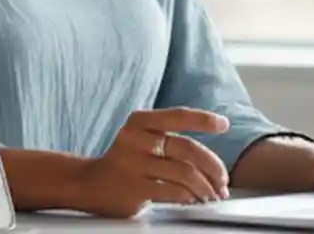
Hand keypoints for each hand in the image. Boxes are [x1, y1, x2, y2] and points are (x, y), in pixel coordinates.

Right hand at [75, 107, 230, 218]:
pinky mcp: (134, 188)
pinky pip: (173, 192)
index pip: (179, 115)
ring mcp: (134, 163)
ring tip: (212, 195)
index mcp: (140, 121)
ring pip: (184, 173)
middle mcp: (136, 139)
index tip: (223, 125)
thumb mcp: (141, 138)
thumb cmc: (126, 160)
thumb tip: (211, 156)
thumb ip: (169, 137)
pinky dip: (190, 196)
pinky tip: (193, 199)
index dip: (204, 120)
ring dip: (205, 187)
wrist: (89, 183)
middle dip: (213, 166)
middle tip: (223, 179)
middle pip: (187, 148)